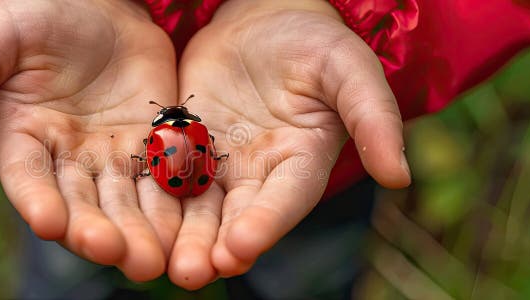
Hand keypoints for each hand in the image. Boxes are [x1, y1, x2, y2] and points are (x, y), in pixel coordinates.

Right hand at [0, 0, 181, 280]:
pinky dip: (179, 204)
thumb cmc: (35, 16)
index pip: (28, 179)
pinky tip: (193, 227)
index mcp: (24, 141)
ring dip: (143, 232)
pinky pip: (169, 178)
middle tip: (117, 252)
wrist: (96, 0)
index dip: (38, 201)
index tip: (50, 223)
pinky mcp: (155, 144)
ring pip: (130, 203)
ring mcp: (115, 156)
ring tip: (156, 259)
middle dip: (99, 231)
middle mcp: (69, 160)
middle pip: (84, 204)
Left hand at [167, 0, 410, 288]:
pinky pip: (163, 172)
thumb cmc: (316, 42)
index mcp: (301, 161)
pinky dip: (149, 196)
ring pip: (194, 204)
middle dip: (212, 245)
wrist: (266, 16)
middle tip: (189, 273)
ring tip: (156, 261)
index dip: (265, 224)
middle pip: (235, 215)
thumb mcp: (349, 70)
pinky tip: (129, 216)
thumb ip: (374, 118)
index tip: (239, 248)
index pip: (284, 199)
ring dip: (177, 234)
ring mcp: (219, 161)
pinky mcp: (185, 143)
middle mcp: (258, 172)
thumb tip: (400, 177)